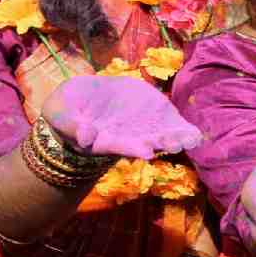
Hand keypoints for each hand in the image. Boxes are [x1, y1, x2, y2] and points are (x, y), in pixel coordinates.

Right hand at [42, 75, 201, 159]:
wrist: (79, 103)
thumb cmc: (66, 112)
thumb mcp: (61, 115)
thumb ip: (74, 126)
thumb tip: (86, 136)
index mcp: (104, 139)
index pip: (119, 146)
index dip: (132, 148)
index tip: (146, 153)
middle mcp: (125, 137)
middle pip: (146, 143)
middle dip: (162, 143)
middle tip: (178, 145)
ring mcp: (139, 126)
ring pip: (161, 134)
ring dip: (176, 137)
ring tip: (192, 139)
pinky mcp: (148, 112)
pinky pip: (167, 120)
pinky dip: (180, 127)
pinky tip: (194, 133)